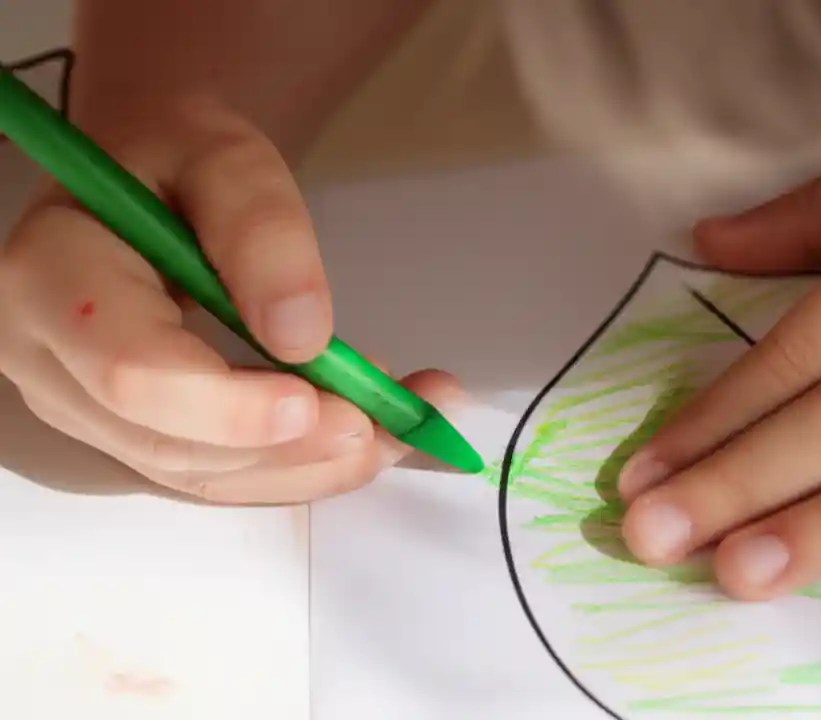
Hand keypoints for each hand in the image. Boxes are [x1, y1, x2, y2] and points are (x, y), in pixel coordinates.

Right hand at [0, 95, 451, 502]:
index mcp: (53, 277)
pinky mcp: (136, 434)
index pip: (132, 371)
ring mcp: (88, 409)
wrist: (145, 176)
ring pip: (204, 475)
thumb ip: (260, 230)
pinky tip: (373, 437)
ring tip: (402, 424)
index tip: (313, 399)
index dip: (227, 407)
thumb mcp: (225, 156)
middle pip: (171, 444)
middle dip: (289, 447)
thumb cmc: (176, 159)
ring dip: (312, 465)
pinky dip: (303, 467)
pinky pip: (221, 477)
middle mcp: (51, 361)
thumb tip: (300, 334)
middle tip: (387, 421)